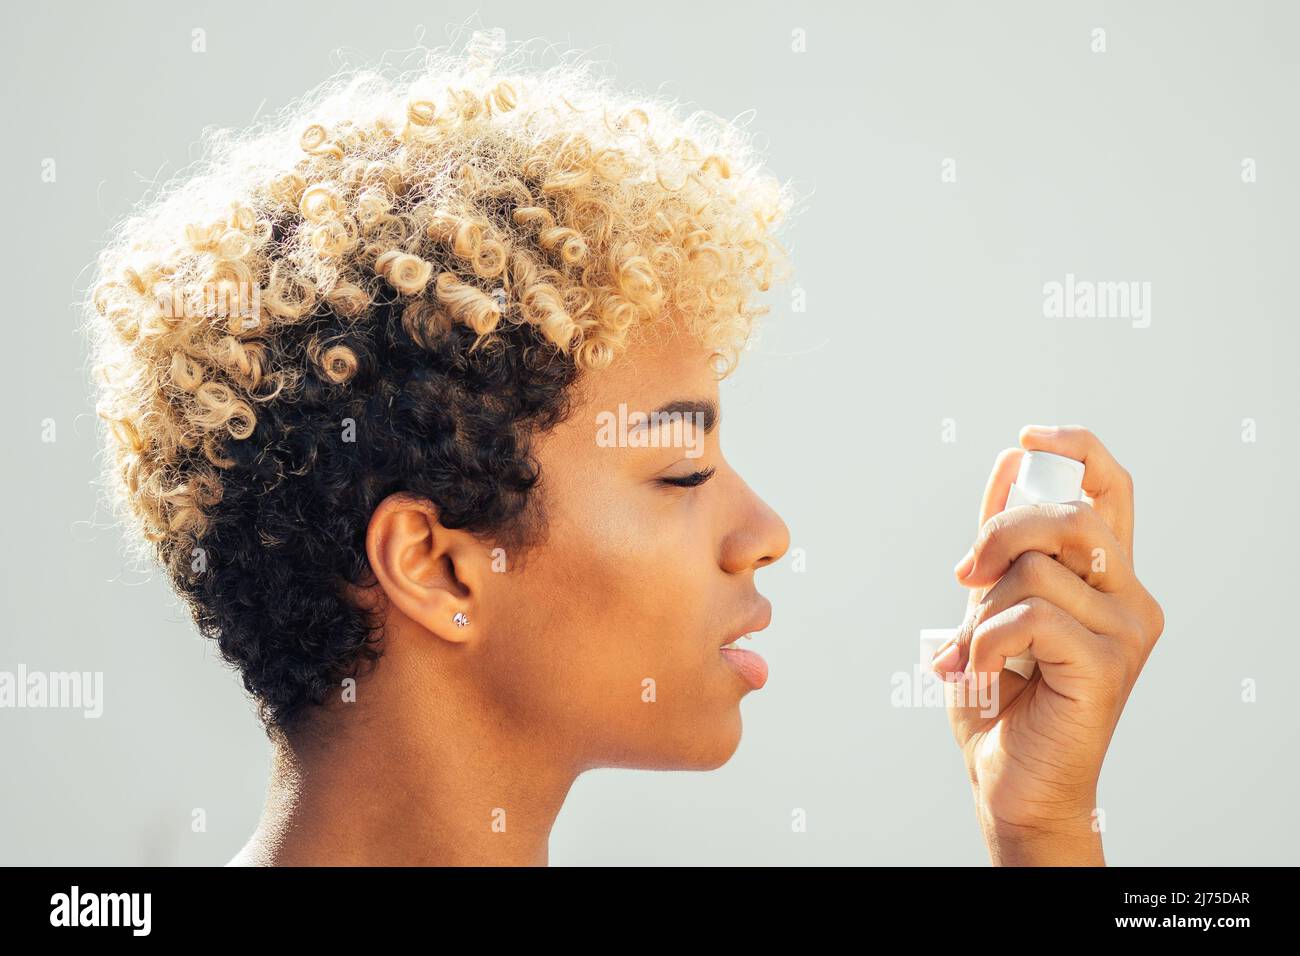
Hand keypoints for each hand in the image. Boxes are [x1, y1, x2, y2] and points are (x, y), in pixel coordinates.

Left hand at [930, 425, 1164, 864]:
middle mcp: (1129, 598)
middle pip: (1067, 515)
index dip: (1076, 449)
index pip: (1111, 489)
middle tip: (964, 572)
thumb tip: (1009, 463)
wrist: (1008, 781)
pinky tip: (982, 670)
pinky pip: (1031, 616)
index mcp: (1106, 578)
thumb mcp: (988, 604)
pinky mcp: (1108, 665)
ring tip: (975, 651)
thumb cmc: (1001, 698)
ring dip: (982, 608)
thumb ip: (1002, 544)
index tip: (1027, 435)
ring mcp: (1126, 632)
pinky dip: (987, 640)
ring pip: (1037, 568)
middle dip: (1000, 533)